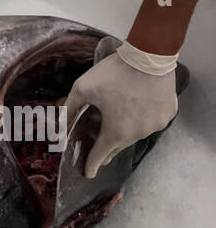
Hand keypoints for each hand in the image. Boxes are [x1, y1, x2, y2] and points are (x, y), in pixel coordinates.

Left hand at [65, 36, 178, 176]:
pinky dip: (142, 120)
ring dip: (125, 131)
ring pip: (135, 135)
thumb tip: (58, 128)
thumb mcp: (83, 88)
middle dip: (106, 148)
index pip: (100, 156)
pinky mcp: (168, 114)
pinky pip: (151, 123)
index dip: (91, 165)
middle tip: (98, 147)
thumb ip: (69, 110)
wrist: (150, 54)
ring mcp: (156, 125)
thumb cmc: (115, 72)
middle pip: (117, 147)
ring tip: (118, 120)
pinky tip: (136, 110)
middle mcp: (138, 134)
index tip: (87, 173)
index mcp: (116, 132)